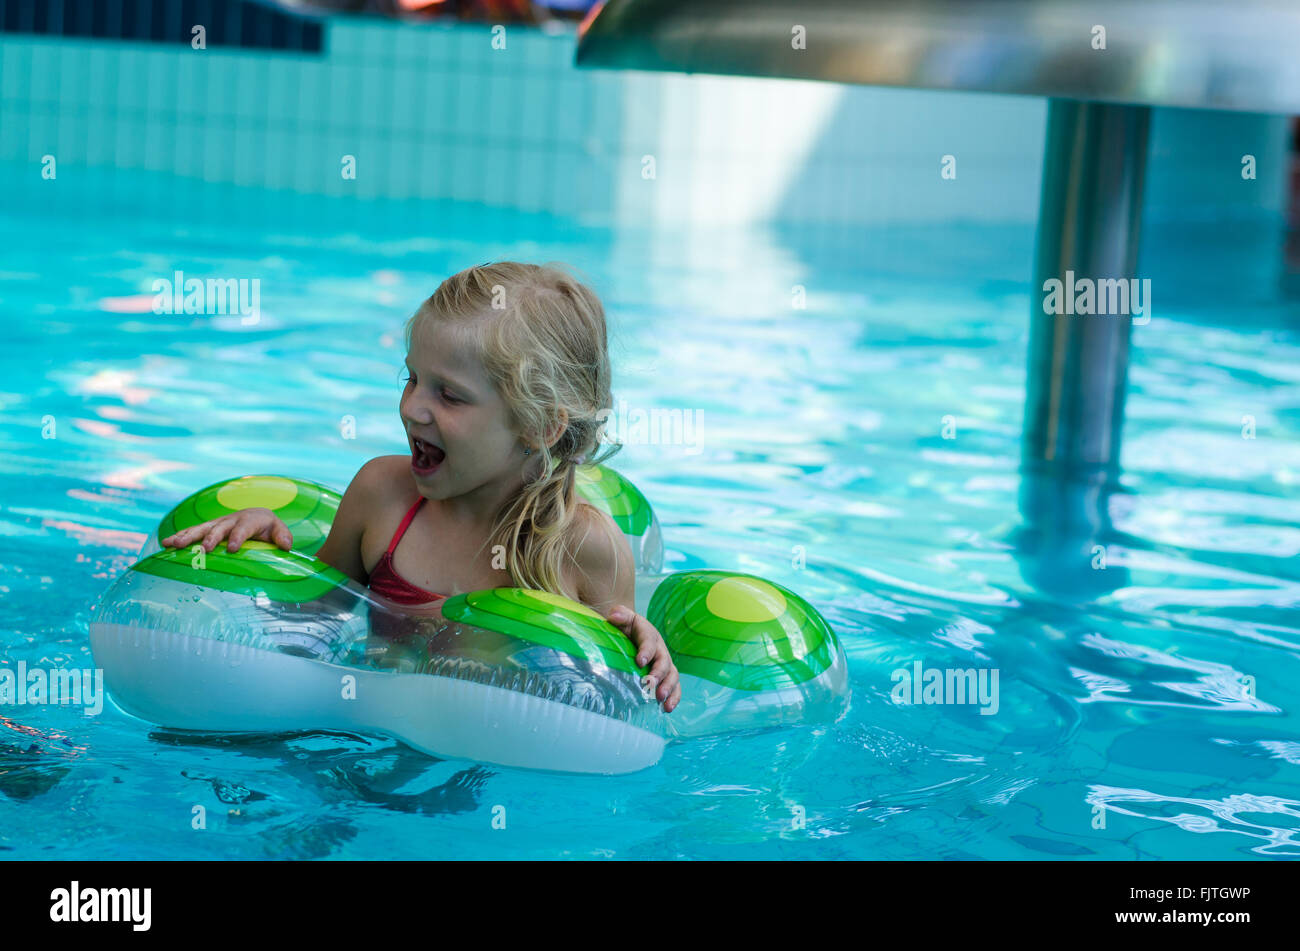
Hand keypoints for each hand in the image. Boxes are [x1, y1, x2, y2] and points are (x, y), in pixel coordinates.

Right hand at [160, 507, 292, 552]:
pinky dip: (179, 536)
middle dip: (211, 538)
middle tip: (204, 549)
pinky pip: (192, 532)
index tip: (232, 549)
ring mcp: (217, 524)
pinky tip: (165, 544)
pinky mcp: (208, 528)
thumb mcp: (280, 530)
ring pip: (201, 529)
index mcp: (250, 519)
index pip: (243, 528)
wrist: (256, 516)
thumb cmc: (268, 528)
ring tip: (172, 544)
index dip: (238, 537)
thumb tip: (286, 546)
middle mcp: (231, 519)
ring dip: (187, 536)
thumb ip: (284, 536)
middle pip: (219, 528)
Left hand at [607, 605, 679, 712]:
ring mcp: (665, 664)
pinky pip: (675, 687)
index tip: (640, 661)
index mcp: (649, 634)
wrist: (633, 634)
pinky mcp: (666, 676)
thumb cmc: (625, 627)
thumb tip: (613, 616)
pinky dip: (674, 698)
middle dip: (658, 674)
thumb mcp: (622, 618)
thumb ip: (620, 615)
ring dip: (669, 688)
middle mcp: (660, 649)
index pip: (649, 642)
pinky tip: (667, 709)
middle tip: (650, 685)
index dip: (646, 651)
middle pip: (663, 661)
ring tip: (660, 699)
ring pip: (672, 675)